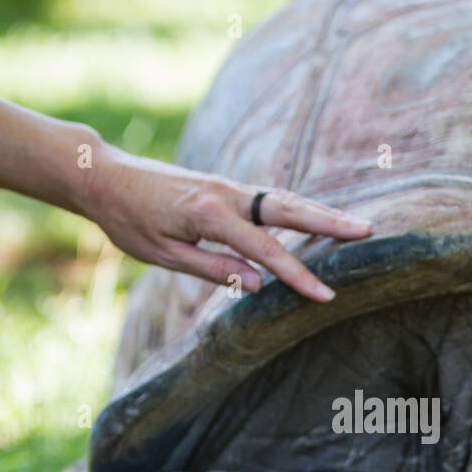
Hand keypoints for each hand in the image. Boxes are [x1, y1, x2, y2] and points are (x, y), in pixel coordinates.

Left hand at [83, 144, 370, 301]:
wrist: (103, 176)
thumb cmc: (128, 220)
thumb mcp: (162, 255)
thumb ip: (213, 269)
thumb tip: (258, 285)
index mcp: (208, 215)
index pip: (265, 250)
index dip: (298, 275)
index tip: (326, 295)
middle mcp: (225, 194)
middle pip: (288, 209)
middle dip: (329, 222)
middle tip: (368, 231)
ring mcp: (227, 185)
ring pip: (283, 199)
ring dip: (320, 211)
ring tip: (356, 224)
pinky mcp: (225, 186)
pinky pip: (269, 198)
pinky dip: (298, 205)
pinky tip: (317, 217)